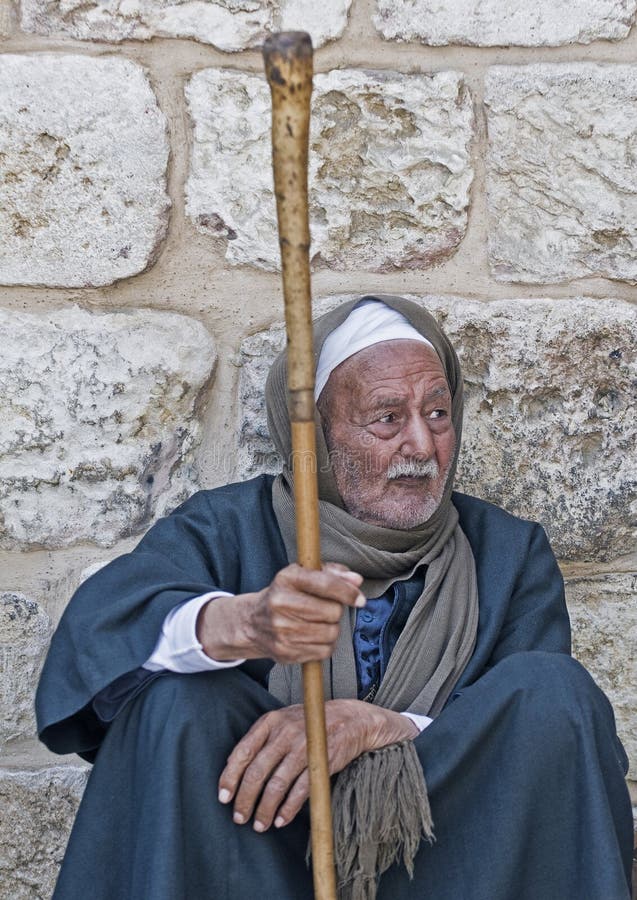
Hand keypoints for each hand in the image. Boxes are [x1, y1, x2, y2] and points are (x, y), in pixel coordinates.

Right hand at [197, 563, 365, 663]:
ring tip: (317, 622)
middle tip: (323, 608)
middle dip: (335, 610)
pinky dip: (325, 644)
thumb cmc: (285, 595)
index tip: (359, 599)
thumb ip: (333, 573)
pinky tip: (313, 636)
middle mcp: (281, 603)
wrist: (253, 622)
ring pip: (331, 633)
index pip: (325, 584)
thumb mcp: (303, 575)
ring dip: (331, 628)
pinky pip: (324, 651)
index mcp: (286, 579)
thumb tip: (356, 580)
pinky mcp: (285, 652)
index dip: (348, 592)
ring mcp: (281, 630)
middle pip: (332, 611)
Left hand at [217, 700, 418, 831]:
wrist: (350, 718)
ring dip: (265, 810)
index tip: (223, 797)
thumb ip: (260, 739)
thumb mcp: (282, 720)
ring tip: (259, 824)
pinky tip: (280, 820)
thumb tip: (232, 767)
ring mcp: (303, 748)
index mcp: (271, 721)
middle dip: (245, 799)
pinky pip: (300, 791)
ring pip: (276, 785)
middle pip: (257, 772)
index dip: (230, 777)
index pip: (243, 751)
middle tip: (239, 817)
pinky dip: (288, 809)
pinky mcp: (320, 763)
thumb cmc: (309, 722)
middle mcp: (285, 733)